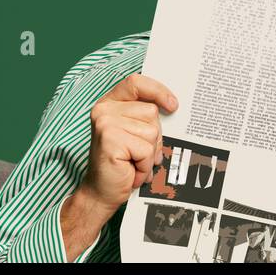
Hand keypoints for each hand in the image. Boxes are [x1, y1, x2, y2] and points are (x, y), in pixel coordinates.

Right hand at [62, 73, 177, 259]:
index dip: (157, 90)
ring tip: (134, 162)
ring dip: (149, 153)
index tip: (173, 105)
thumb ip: (146, 118)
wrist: (102, 192)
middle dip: (155, 137)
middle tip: (139, 153)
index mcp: (110, 104)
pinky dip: (144, 164)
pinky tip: (131, 169)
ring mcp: (105, 124)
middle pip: (151, 112)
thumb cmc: (123, 163)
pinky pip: (146, 149)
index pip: (136, 82)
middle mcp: (104, 110)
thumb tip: (173, 106)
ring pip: (152, 132)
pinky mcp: (110, 140)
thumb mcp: (135, 134)